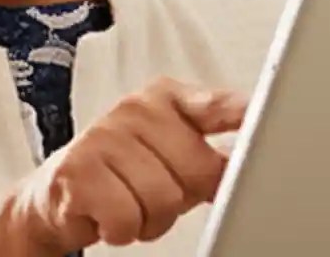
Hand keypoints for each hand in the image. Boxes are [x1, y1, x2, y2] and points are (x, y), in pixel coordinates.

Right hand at [11, 77, 245, 253]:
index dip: (246, 116)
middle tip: (155, 190)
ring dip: (149, 218)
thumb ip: (212, 152)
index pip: (218, 106)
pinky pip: (127, 218)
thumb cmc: (124, 172)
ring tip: (130, 201)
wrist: (59, 192)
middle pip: (198, 170)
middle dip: (182, 196)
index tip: (269, 118)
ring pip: (163, 200)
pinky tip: (107, 212)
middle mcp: (136, 109)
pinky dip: (121, 230)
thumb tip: (253, 160)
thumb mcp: (172, 154)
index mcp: (167, 99)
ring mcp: (104, 135)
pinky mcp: (78, 170)